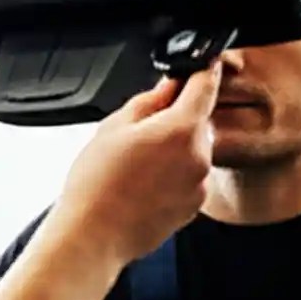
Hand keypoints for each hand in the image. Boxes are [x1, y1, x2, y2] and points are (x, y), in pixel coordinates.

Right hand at [49, 62, 222, 266]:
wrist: (93, 235)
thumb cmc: (96, 184)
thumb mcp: (115, 125)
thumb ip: (150, 100)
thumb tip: (169, 86)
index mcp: (182, 129)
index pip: (207, 85)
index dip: (204, 69)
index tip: (202, 64)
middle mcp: (200, 156)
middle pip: (198, 121)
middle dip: (176, 118)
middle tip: (139, 131)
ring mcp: (199, 185)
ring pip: (193, 150)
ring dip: (174, 149)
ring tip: (136, 164)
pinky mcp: (193, 207)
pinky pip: (189, 177)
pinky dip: (173, 175)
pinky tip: (142, 184)